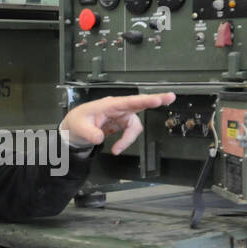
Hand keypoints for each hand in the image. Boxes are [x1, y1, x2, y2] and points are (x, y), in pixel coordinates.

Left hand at [61, 93, 176, 155]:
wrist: (75, 129)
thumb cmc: (77, 122)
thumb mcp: (79, 128)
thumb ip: (90, 133)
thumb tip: (100, 138)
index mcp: (109, 104)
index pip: (128, 101)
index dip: (143, 101)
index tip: (156, 99)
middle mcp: (119, 108)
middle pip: (140, 104)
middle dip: (155, 100)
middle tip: (171, 97)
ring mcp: (122, 116)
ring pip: (134, 126)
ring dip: (129, 139)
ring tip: (116, 150)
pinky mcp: (122, 124)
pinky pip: (130, 133)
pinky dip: (125, 142)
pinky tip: (116, 149)